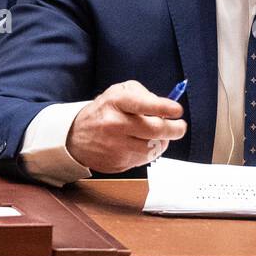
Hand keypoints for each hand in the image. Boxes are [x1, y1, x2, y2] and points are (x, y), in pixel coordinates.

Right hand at [65, 81, 186, 172]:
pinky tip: (142, 144)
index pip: (143, 104)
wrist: (75, 136)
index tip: (177, 110)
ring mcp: (115, 146)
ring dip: (162, 142)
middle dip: (174, 129)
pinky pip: (144, 159)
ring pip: (153, 148)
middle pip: (155, 130)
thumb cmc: (105, 111)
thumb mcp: (119, 92)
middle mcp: (114, 124)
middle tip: (180, 127)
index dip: (164, 107)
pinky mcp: (117, 163)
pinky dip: (149, 152)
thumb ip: (144, 95)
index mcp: (116, 102)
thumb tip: (166, 107)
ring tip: (159, 136)